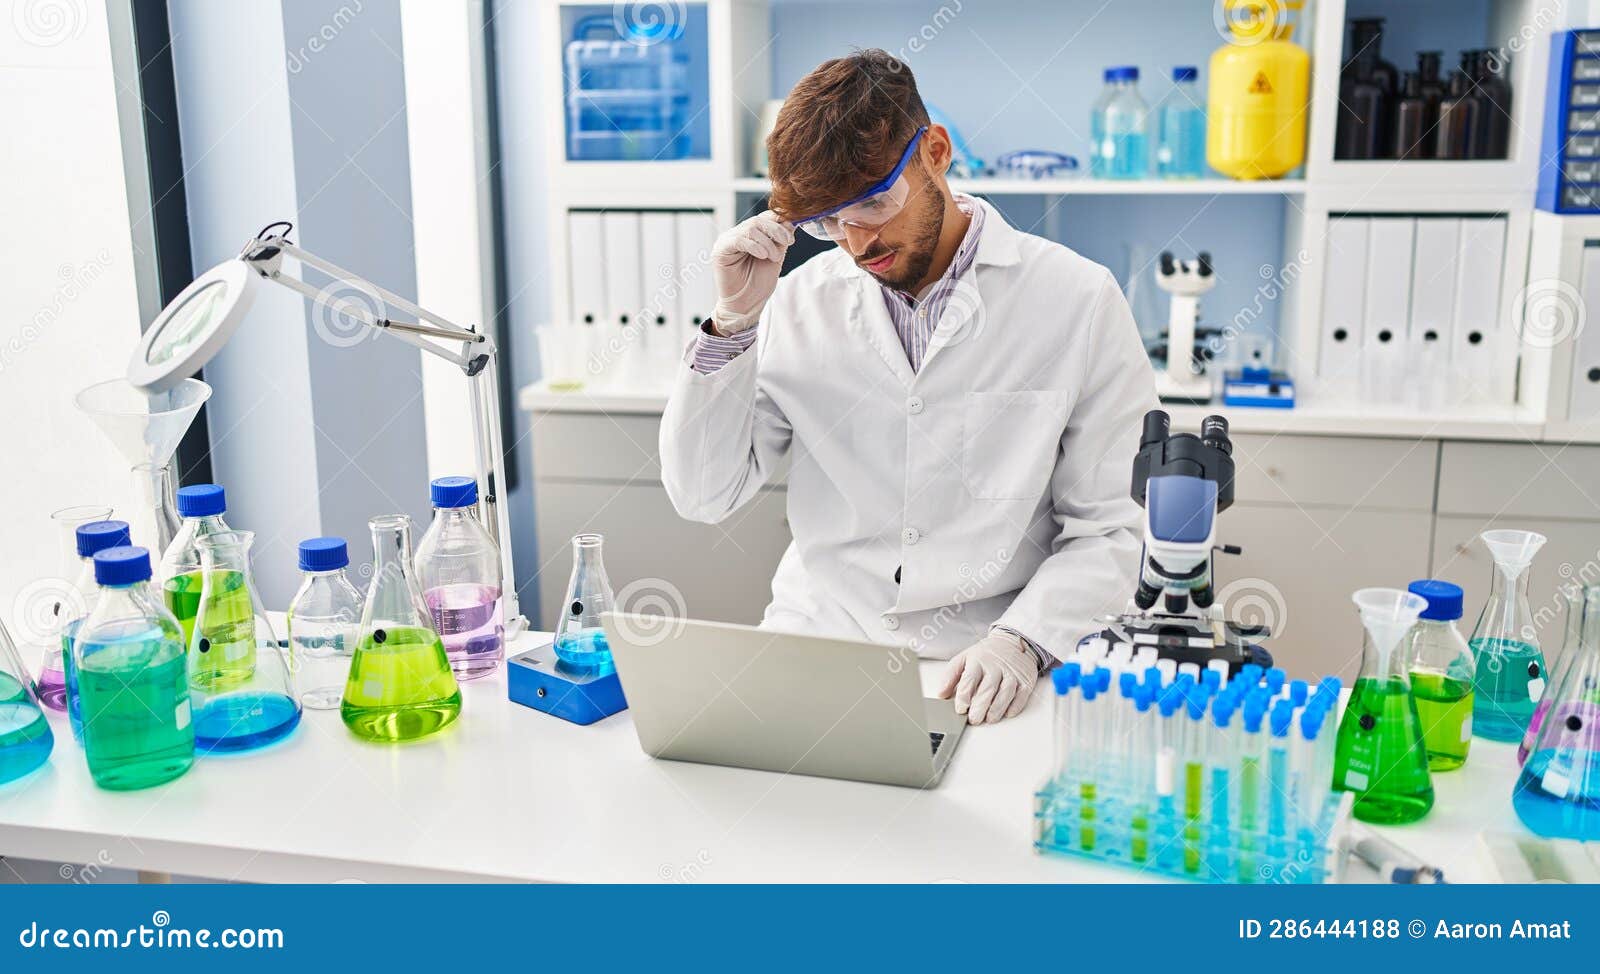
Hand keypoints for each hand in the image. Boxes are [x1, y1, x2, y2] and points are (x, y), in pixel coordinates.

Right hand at [710, 210, 792, 334]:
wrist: (746, 305)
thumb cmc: (758, 284)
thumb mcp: (776, 257)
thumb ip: (781, 239)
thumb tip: (792, 221)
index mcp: (751, 234)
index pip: (765, 217)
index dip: (781, 222)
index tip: (791, 236)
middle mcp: (738, 234)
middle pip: (759, 220)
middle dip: (777, 230)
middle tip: (787, 243)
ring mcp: (728, 240)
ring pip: (751, 227)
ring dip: (767, 242)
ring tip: (773, 257)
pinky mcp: (720, 250)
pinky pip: (738, 239)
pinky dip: (754, 246)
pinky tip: (762, 256)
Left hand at [936, 631, 1038, 724]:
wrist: (1013, 641)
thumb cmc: (986, 654)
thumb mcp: (964, 658)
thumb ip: (951, 675)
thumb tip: (941, 694)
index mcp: (977, 661)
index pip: (969, 681)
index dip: (963, 697)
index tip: (961, 709)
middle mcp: (995, 667)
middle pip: (987, 690)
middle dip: (980, 707)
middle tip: (974, 719)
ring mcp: (1011, 673)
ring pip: (1005, 694)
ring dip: (996, 709)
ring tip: (989, 719)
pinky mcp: (1025, 680)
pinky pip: (1021, 695)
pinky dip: (1015, 706)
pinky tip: (1007, 713)